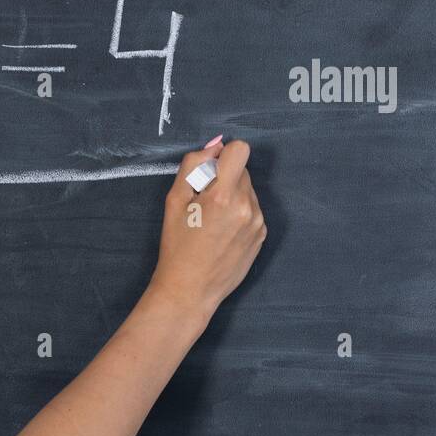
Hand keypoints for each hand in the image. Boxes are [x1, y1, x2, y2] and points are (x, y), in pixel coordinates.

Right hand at [146, 137, 265, 319]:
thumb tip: (215, 145)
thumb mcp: (174, 201)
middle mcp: (247, 206)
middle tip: (203, 204)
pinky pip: (252, 210)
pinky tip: (222, 233)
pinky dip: (238, 214)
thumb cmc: (177, 246)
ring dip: (232, 197)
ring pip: (248, 190)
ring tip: (212, 222)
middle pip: (242, 171)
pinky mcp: (262, 235)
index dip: (223, 156)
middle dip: (223, 179)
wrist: (190, 289)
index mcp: (223, 195)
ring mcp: (258, 222)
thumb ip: (193, 166)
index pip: (240, 150)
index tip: (209, 172)